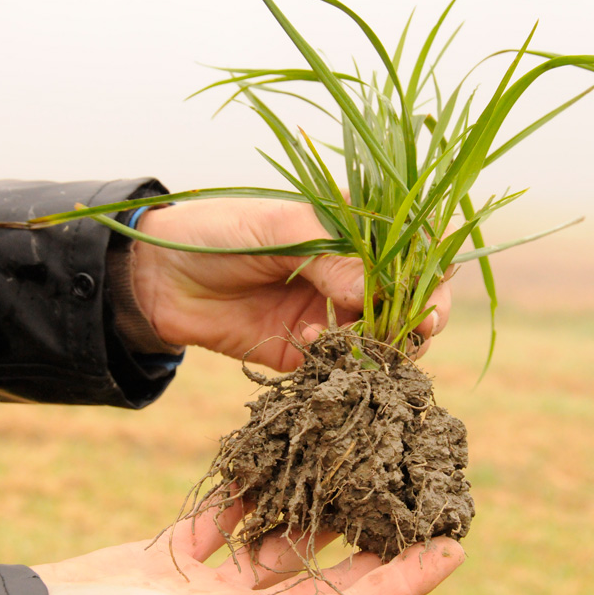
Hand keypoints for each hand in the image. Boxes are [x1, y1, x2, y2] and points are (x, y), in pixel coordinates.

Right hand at [31, 498, 464, 594]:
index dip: (408, 580)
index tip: (454, 546)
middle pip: (323, 572)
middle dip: (364, 532)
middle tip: (405, 488)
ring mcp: (210, 592)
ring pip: (273, 540)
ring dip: (305, 502)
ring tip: (346, 460)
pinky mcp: (174, 562)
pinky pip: (220, 522)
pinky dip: (242, 494)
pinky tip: (268, 457)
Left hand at [131, 198, 452, 369]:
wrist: (159, 277)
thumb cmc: (217, 231)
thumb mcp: (277, 228)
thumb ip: (330, 255)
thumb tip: (378, 291)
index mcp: (350, 229)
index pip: (412, 248)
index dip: (432, 271)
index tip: (434, 292)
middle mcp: (349, 273)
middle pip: (409, 299)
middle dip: (420, 316)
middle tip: (417, 331)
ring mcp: (331, 313)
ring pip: (383, 338)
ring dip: (382, 342)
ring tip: (357, 336)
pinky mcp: (308, 352)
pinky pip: (343, 366)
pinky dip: (342, 362)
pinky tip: (313, 344)